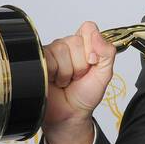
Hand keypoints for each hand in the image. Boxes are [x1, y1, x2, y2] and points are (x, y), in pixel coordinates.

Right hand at [41, 21, 115, 143]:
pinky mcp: (37, 60)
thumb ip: (107, 52)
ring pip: (61, 50)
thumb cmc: (85, 94)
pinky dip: (55, 74)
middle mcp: (66, 46)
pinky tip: (54, 81)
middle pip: (75, 41)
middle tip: (78, 77)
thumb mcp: (104, 74)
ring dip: (67, 72)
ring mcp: (51, 53)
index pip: (87, 29)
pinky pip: (48, 58)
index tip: (92, 63)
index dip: (91, 47)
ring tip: (65, 81)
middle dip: (80, 64)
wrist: (69, 114)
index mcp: (84, 46)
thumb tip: (96, 33)